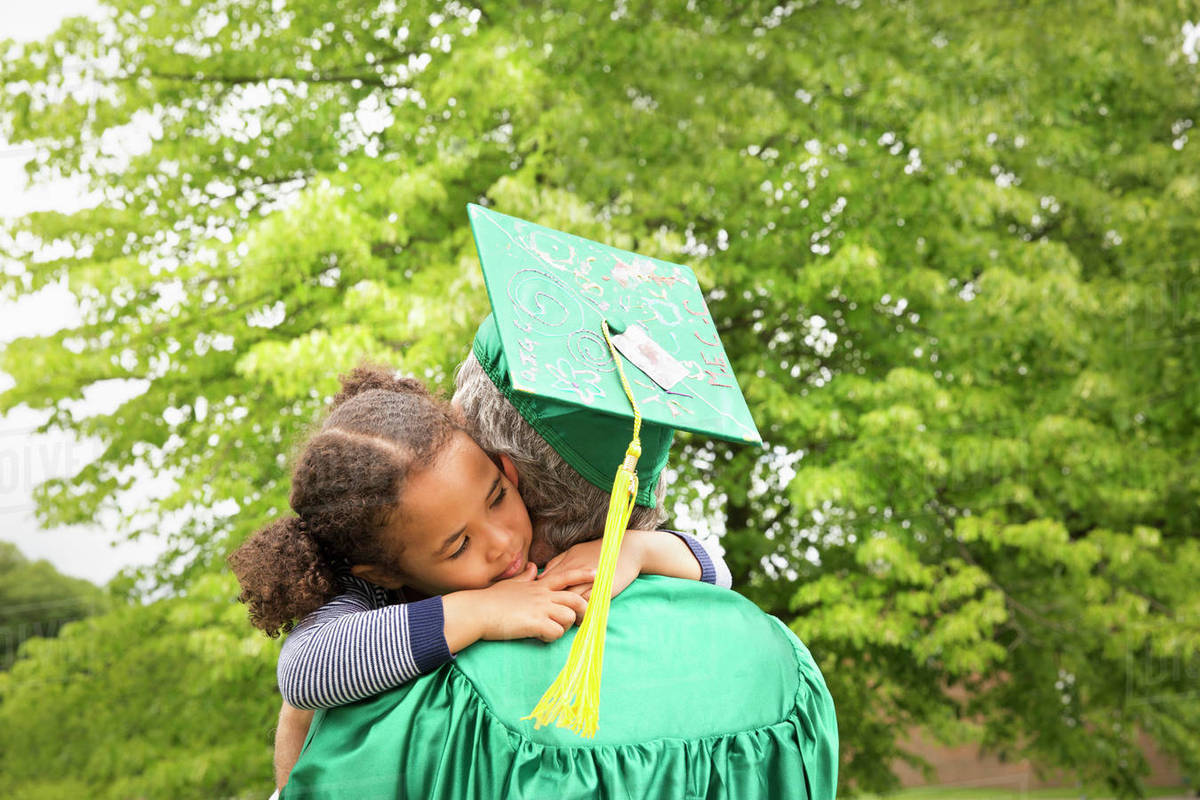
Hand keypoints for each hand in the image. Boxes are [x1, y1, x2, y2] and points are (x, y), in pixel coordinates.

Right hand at [472, 563, 592, 642]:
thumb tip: (533, 567)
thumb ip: (526, 577)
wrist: (476, 611)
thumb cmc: (491, 599)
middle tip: (578, 622)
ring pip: (568, 617)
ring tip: (551, 630)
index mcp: (538, 585)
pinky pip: (556, 633)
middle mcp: (542, 595)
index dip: (583, 575)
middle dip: (583, 612)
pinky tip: (541, 637)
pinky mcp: (534, 623)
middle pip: (576, 599)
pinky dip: (552, 638)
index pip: (566, 576)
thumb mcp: (511, 583)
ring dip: (564, 627)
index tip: (597, 574)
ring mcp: (539, 609)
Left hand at [536, 531, 650, 618]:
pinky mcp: (602, 590)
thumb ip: (557, 562)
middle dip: (549, 607)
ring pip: (570, 602)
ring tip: (561, 623)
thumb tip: (541, 575)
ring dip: (565, 613)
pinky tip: (579, 621)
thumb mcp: (574, 551)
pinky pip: (587, 605)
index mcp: (567, 564)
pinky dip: (582, 614)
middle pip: (556, 594)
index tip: (538, 605)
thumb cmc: (599, 550)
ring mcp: (588, 582)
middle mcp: (575, 574)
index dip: (540, 596)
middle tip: (545, 618)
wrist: (627, 549)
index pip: (546, 583)